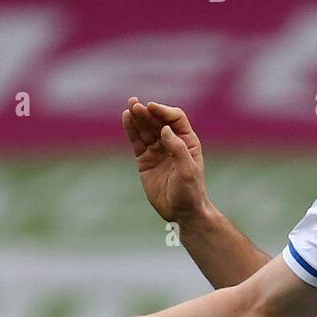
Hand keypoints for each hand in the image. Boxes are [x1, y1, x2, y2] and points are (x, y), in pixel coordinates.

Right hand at [122, 97, 207, 222]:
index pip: (175, 119)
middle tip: (135, 104)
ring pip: (146, 129)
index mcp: (187, 141)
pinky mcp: (145, 159)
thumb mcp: (188, 171)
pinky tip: (126, 118)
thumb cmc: (190, 192)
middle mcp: (172, 142)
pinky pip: (137, 141)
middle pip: (158, 121)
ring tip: (129, 106)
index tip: (152, 108)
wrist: (181, 212)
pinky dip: (131, 130)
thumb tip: (165, 130)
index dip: (164, 111)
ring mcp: (157, 150)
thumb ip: (178, 149)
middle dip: (147, 112)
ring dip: (138, 117)